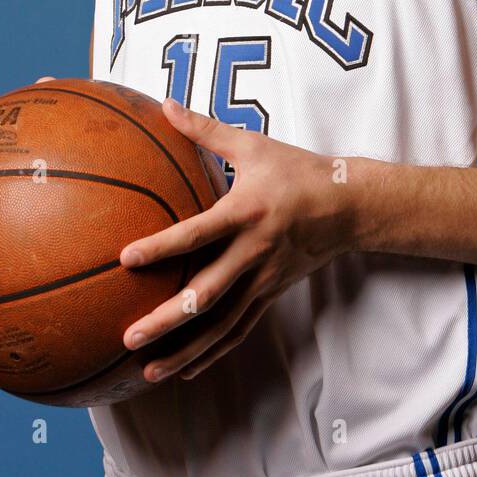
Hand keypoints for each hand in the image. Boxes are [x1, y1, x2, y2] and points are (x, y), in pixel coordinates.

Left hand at [120, 101, 357, 383]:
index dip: (163, 247)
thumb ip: (206, 130)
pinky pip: (239, 330)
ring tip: (148, 371)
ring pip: (221, 324)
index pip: (198, 234)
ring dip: (185, 350)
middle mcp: (253, 252)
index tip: (127, 258)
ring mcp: (263, 279)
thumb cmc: (297, 171)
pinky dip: (212, 353)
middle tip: (129, 336)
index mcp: (245, 213)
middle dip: (167, 318)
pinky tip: (185, 370)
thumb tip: (166, 105)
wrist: (349, 206)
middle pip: (206, 293)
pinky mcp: (271, 294)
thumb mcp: (253, 145)